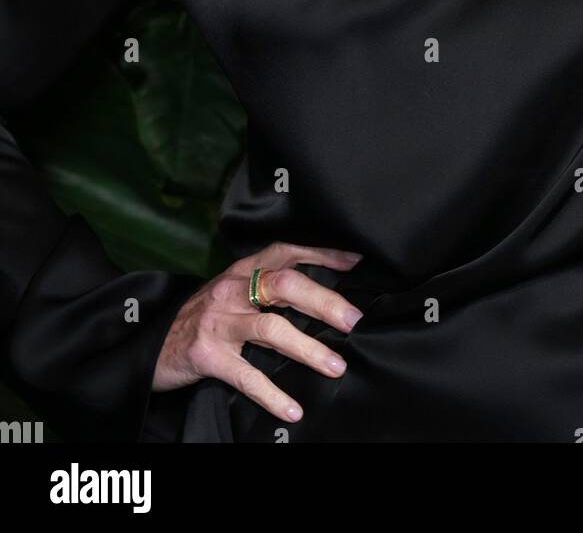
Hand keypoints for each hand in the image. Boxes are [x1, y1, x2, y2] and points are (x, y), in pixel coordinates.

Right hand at [151, 240, 364, 423]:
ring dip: (309, 349)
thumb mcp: (232, 293)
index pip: (286, 252)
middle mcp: (232, 290)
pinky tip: (293, 409)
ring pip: (272, 329)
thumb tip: (320, 294)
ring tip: (336, 366)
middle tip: (353, 319)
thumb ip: (266, 288)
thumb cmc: (203, 318)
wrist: (149, 345)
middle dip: (324, 301)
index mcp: (241, 271)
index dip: (321, 254)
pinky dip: (272, 395)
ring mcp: (219, 322)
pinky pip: (246, 375)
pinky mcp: (207, 355)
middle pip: (285, 286)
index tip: (356, 262)